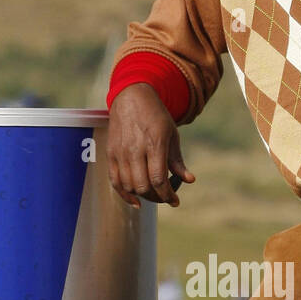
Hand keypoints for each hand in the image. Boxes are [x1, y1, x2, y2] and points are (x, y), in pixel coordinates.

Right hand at [106, 83, 195, 207]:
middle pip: (143, 186)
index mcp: (154, 144)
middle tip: (164, 196)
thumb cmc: (155, 117)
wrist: (131, 98)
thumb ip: (177, 160)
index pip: (158, 179)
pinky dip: (125, 195)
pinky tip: (135, 201)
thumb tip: (189, 180)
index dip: (167, 195)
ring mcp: (120, 152)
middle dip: (156, 197)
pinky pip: (115, 181)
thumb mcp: (172, 135)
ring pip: (129, 186)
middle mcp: (135, 149)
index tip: (174, 201)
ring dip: (142, 196)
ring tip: (152, 194)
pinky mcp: (111, 154)